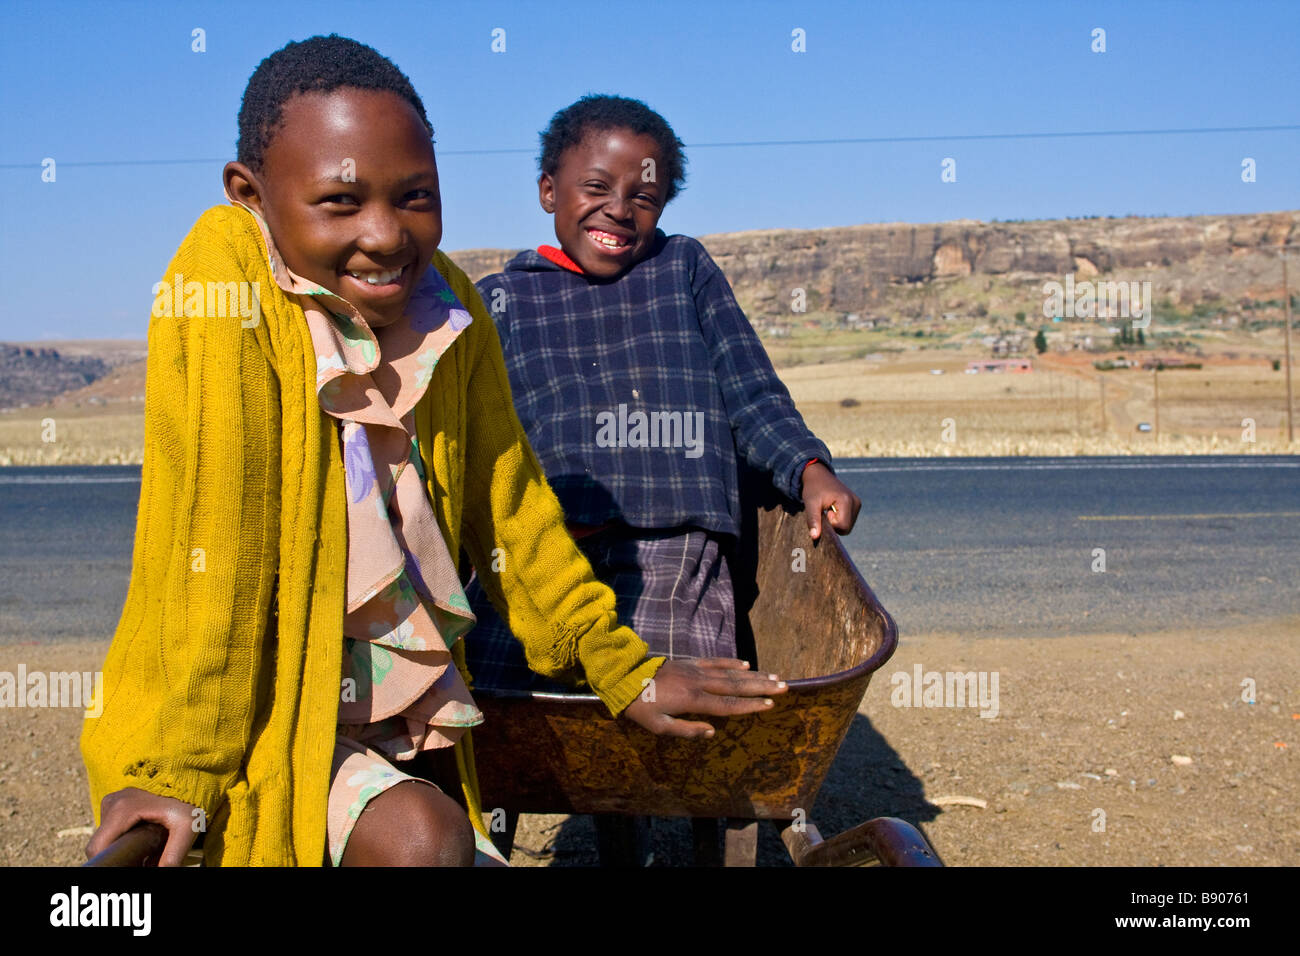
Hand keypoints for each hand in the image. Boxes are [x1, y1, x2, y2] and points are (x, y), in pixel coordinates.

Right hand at [85, 787, 201, 866]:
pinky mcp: (117, 803)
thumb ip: (173, 854)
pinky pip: (112, 829)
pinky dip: (123, 839)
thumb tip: (163, 872)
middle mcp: (112, 803)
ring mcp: (113, 802)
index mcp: (122, 809)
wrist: (190, 776)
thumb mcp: (186, 828)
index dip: (111, 863)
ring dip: (121, 848)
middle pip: (101, 845)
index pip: (97, 848)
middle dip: (119, 857)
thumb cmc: (189, 800)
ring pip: (106, 837)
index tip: (132, 865)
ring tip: (145, 849)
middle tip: (142, 860)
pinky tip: (142, 840)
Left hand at [621, 658, 787, 737]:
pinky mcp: (688, 662)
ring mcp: (694, 670)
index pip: (728, 705)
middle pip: (736, 685)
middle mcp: (698, 682)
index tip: (771, 704)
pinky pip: (714, 661)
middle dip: (761, 687)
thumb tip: (714, 733)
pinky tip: (746, 664)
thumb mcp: (659, 727)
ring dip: (753, 675)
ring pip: (729, 672)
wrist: (624, 678)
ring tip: (773, 676)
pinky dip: (731, 662)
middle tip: (784, 686)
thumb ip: (688, 730)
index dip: (751, 705)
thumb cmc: (642, 708)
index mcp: (693, 700)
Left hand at [801, 461, 860, 539]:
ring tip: (829, 509)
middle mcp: (856, 501)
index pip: (843, 527)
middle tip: (826, 511)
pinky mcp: (856, 504)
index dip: (831, 524)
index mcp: (846, 500)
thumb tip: (815, 537)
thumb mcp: (810, 504)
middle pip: (847, 528)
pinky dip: (840, 519)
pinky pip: (849, 520)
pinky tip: (833, 508)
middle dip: (834, 524)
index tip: (825, 512)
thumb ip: (813, 520)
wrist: (818, 475)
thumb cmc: (813, 489)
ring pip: (848, 526)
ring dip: (837, 522)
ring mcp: (857, 503)